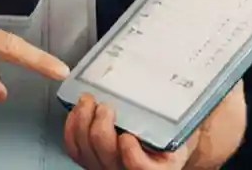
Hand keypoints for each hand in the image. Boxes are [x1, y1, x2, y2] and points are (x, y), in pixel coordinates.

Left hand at [64, 94, 197, 169]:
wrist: (161, 143)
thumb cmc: (168, 134)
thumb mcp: (178, 128)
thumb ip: (170, 118)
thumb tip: (171, 89)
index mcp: (157, 168)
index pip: (139, 167)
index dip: (130, 151)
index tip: (129, 134)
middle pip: (106, 151)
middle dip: (101, 124)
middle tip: (107, 106)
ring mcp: (106, 167)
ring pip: (85, 148)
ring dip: (84, 120)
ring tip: (90, 101)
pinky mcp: (89, 159)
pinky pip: (73, 147)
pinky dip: (72, 126)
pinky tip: (78, 111)